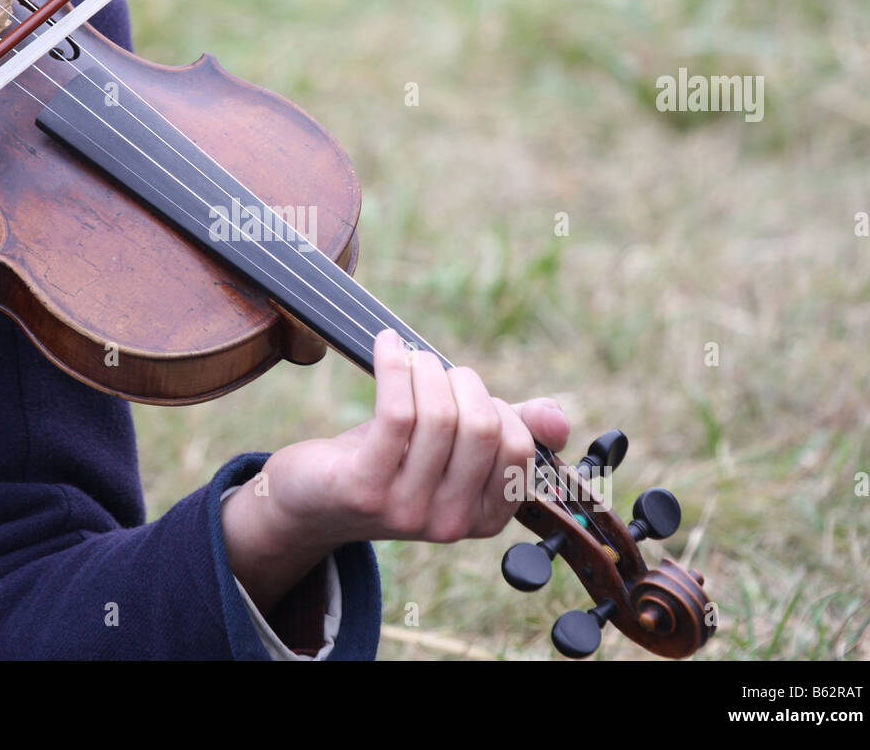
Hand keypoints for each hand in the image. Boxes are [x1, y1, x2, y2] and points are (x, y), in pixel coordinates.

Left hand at [221, 328, 571, 612]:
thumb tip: (558, 419)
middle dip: (460, 381)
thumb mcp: (452, 448)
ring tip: (407, 358)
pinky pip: (397, 412)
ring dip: (423, 369)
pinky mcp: (365, 489)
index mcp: (484, 517)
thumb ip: (507, 429)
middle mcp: (451, 524)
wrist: (311, 498)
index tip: (463, 393)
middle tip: (431, 370)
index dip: (495, 406)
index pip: (518, 449)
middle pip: (482, 427)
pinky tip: (385, 345)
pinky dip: (395, 365)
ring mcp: (407, 511)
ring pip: (440, 416)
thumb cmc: (388, 461)